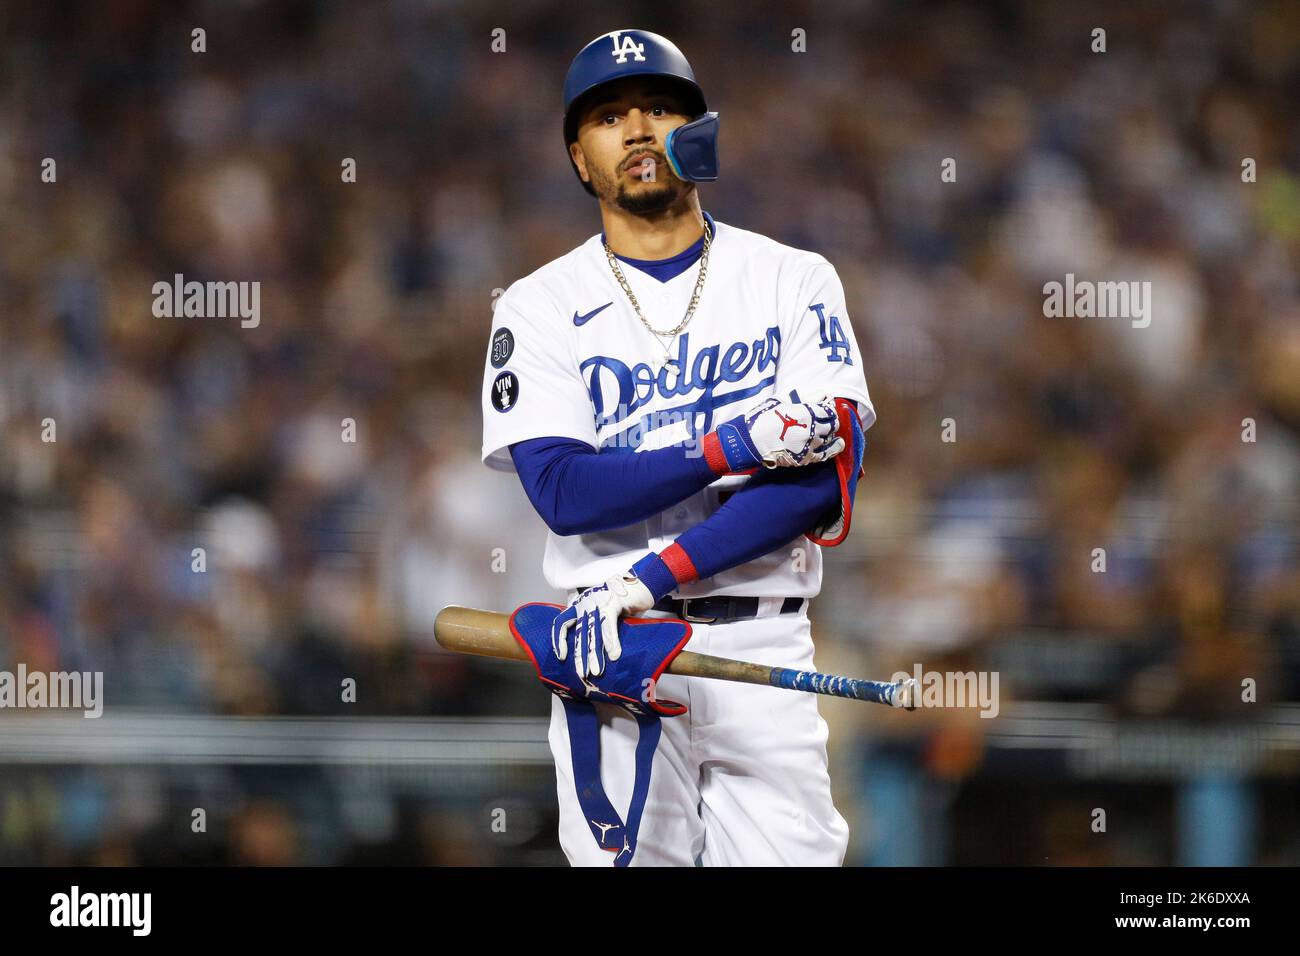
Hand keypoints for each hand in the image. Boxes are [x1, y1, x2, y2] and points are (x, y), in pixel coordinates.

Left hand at [551, 571, 655, 678]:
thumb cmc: (624, 601)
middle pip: (579, 632)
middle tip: (582, 674)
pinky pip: (608, 625)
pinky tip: (614, 655)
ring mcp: (598, 601)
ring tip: (596, 671)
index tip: (561, 657)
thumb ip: (599, 628)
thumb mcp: (606, 613)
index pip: (562, 622)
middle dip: (580, 656)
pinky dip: (611, 642)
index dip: (559, 640)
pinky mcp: (612, 602)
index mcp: (581, 604)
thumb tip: (596, 653)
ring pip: (593, 631)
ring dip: (594, 654)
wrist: (643, 581)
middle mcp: (586, 602)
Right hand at [714, 395, 843, 469]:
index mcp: (807, 413)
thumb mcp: (783, 400)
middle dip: (832, 419)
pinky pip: (826, 454)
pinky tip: (839, 444)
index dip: (830, 406)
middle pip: (833, 424)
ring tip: (828, 429)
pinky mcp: (806, 458)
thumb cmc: (764, 417)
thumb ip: (806, 396)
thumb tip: (824, 394)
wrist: (751, 441)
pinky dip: (835, 448)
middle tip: (827, 418)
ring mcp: (810, 445)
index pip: (828, 409)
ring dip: (830, 432)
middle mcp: (812, 429)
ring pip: (830, 437)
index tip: (827, 405)